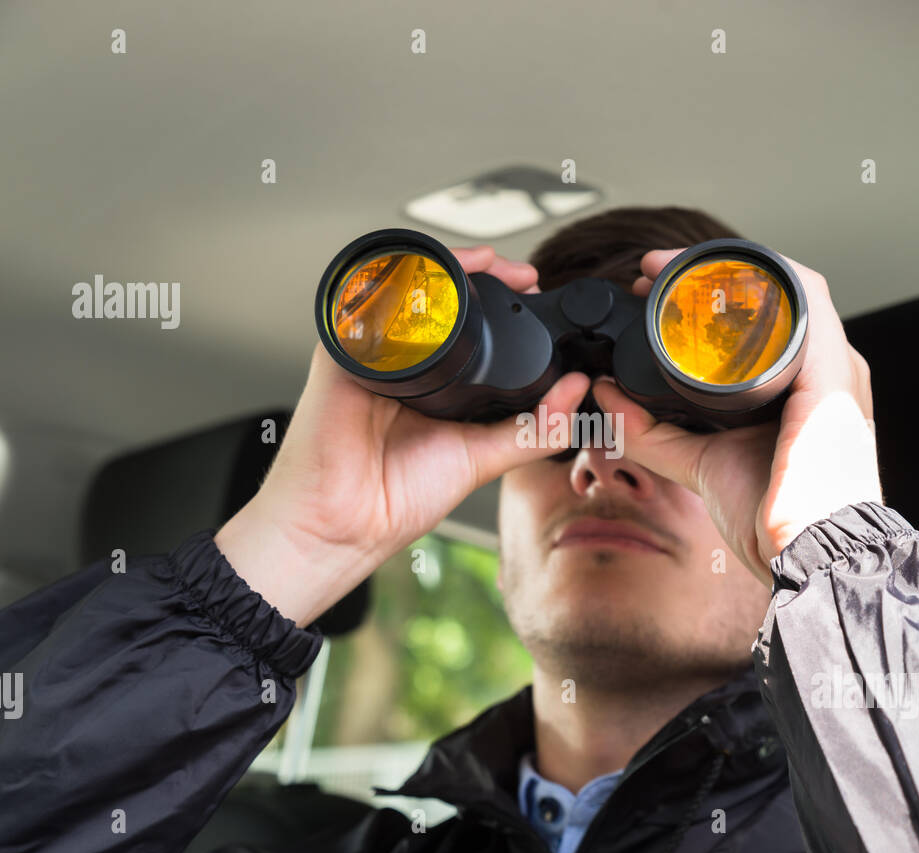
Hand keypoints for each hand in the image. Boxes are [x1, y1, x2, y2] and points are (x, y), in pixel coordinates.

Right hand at [215, 246, 587, 626]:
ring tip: (491, 264)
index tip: (539, 293)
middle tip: (525, 275)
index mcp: (438, 385)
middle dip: (485, 277)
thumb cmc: (397, 498)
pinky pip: (367, 299)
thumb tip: (576, 391)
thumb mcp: (483, 458)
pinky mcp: (342, 349)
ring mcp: (371, 352)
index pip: (473, 329)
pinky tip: (434, 271)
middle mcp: (405, 362)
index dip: (507, 307)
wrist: (346, 522)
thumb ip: (533, 428)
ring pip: (409, 290)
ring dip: (451, 268)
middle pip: (443, 301)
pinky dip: (401, 277)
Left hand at [592, 248, 880, 585]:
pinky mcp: (834, 369)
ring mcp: (837, 367)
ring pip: (789, 287)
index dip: (705, 303)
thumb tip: (605, 395)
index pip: (761, 325)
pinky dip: (761, 276)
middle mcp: (827, 373)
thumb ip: (650, 431)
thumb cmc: (770, 520)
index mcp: (802, 393)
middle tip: (650, 275)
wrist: (808, 553)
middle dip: (709, 277)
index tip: (650, 295)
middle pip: (773, 299)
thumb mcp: (698, 463)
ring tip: (666, 269)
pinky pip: (807, 299)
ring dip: (726, 268)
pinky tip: (714, 271)